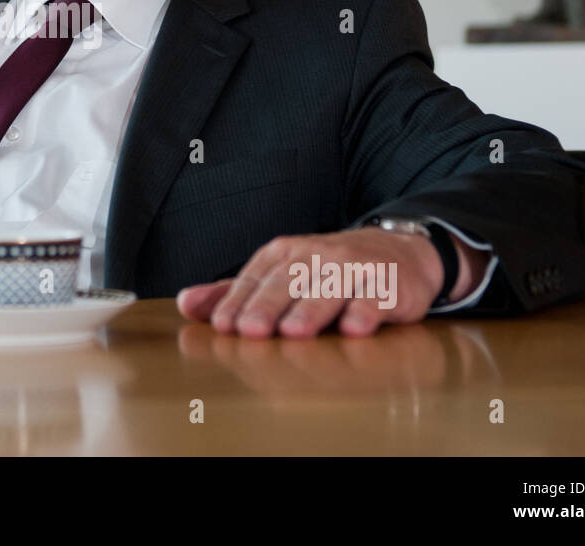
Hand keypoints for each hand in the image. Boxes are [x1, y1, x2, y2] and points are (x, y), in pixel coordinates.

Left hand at [176, 227, 457, 338]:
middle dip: (268, 307)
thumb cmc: (327, 272)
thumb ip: (236, 292)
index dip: (239, 301)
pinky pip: (375, 298)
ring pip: (329, 290)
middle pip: (288, 283)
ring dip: (312, 310)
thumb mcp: (280, 274)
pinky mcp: (389, 284)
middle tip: (251, 331)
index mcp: (284, 253)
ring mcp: (355, 268)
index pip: (256, 278)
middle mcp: (317, 255)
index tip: (223, 325)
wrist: (399, 254)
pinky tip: (354, 327)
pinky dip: (365, 311)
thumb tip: (186, 304)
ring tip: (295, 331)